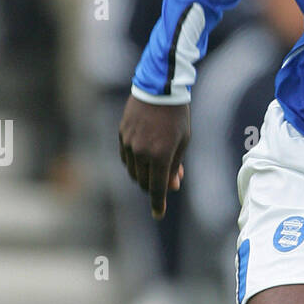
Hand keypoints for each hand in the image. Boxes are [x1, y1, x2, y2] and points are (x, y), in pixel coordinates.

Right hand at [118, 95, 189, 218]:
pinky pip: (126, 158)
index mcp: (160, 155)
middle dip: (155, 187)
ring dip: (145, 175)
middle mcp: (141, 152)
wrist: (159, 88)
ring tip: (159, 163)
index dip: (158, 204)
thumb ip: (175, 166)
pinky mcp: (121, 135)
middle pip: (144, 183)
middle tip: (168, 179)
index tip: (159, 215)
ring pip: (134, 172)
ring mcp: (129, 144)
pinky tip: (145, 156)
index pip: (157, 188)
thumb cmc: (177, 115)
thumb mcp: (183, 142)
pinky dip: (135, 163)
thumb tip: (172, 187)